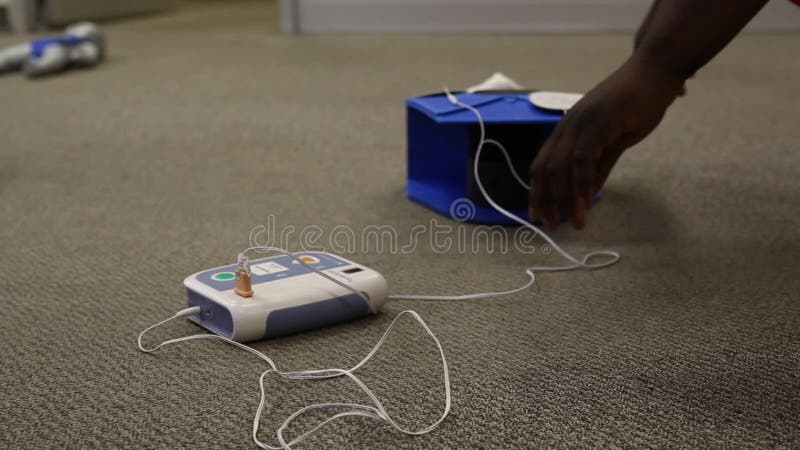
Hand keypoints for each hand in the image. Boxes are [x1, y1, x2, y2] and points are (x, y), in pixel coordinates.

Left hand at [529, 57, 684, 228]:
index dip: (538, 191)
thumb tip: (590, 193)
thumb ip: (600, 166)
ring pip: (560, 167)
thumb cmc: (637, 103)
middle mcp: (567, 126)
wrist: (656, 72)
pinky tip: (587, 202)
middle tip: (552, 225)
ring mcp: (581, 123)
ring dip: (566, 198)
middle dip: (544, 200)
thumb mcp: (614, 141)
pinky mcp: (598, 123)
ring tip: (575, 221)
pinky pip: (583, 158)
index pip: (542, 164)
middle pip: (544, 169)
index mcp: (568, 130)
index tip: (538, 215)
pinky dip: (582, 183)